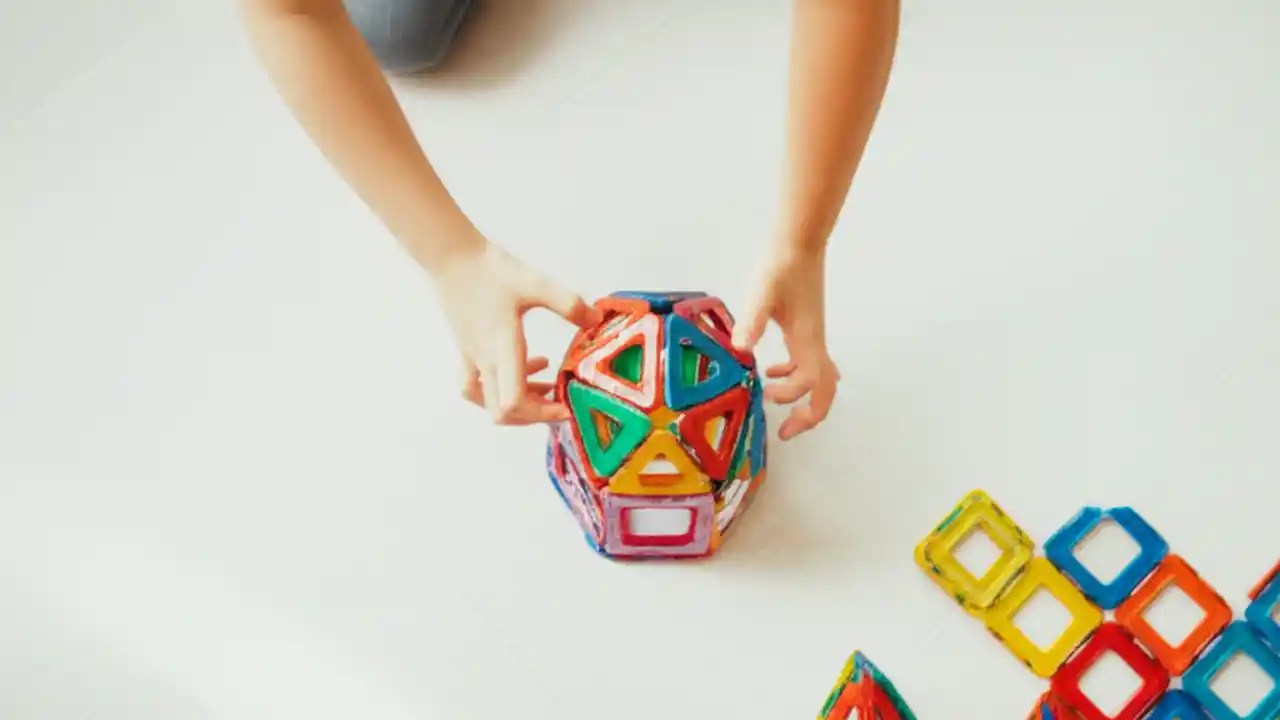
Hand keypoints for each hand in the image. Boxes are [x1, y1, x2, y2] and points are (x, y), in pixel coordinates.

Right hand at [434, 239, 601, 424]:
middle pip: (501, 411)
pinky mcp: (466, 348)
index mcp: (502, 351)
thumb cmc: (489, 270)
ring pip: (487, 401)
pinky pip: (477, 383)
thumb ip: (567, 303)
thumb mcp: (535, 283)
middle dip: (532, 415)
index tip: (565, 407)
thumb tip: (595, 321)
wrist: (450, 256)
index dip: (540, 414)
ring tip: (545, 384)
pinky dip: (499, 386)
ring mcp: (471, 357)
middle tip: (558, 401)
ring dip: (516, 403)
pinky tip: (525, 363)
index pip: (514, 403)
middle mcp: (484, 360)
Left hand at [732, 249, 839, 440]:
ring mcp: (813, 336)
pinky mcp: (806, 327)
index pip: (811, 383)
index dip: (793, 398)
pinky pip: (808, 361)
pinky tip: (771, 369)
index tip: (767, 399)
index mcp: (808, 340)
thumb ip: (753, 321)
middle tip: (786, 432)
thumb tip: (741, 349)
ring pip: (820, 378)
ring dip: (802, 397)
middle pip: (826, 390)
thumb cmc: (782, 266)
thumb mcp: (763, 294)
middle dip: (809, 415)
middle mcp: (815, 342)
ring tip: (776, 404)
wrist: (799, 243)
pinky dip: (795, 374)